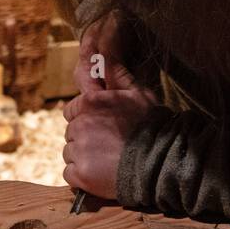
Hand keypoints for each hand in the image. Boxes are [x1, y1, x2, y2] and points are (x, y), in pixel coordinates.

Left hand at [67, 14, 158, 198]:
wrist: (159, 163)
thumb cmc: (152, 125)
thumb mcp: (137, 93)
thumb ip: (116, 73)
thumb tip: (104, 52)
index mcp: (90, 102)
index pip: (72, 108)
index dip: (85, 116)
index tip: (101, 125)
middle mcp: (80, 125)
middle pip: (71, 131)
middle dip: (85, 137)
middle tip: (109, 144)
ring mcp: (79, 151)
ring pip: (70, 153)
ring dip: (84, 156)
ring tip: (108, 160)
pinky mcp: (79, 174)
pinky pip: (70, 174)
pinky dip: (82, 177)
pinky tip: (100, 174)